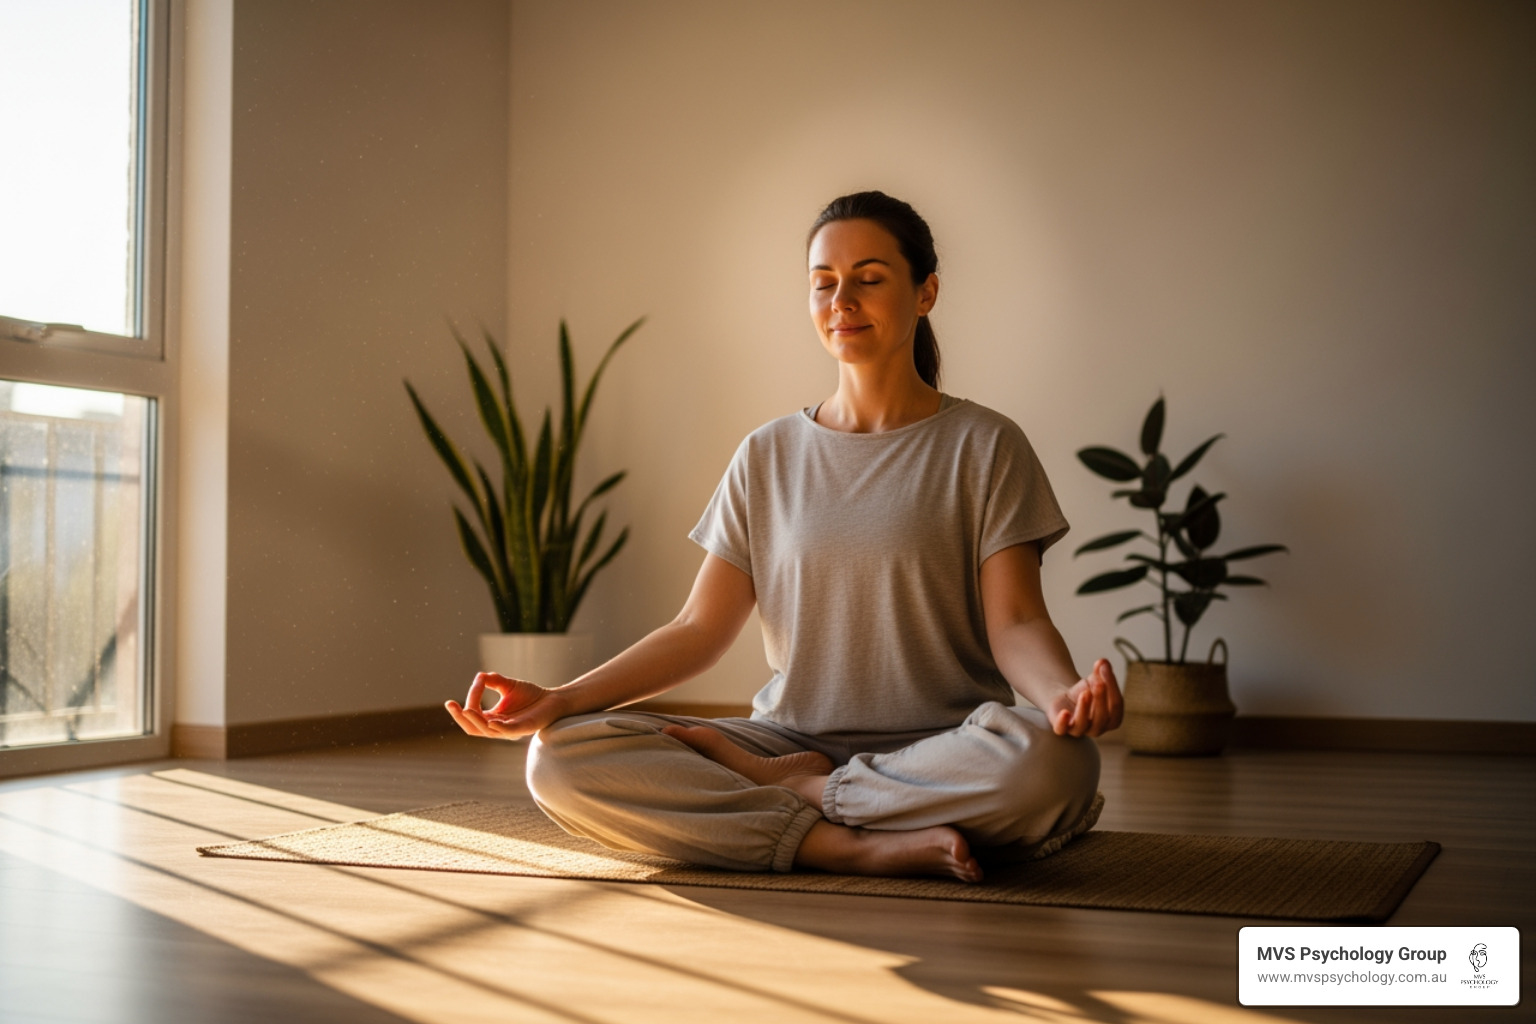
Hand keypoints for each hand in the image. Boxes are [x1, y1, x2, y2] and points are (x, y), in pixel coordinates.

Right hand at [445, 672, 565, 740]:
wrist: (553, 699)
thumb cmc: (531, 695)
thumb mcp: (508, 685)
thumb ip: (493, 681)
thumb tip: (480, 676)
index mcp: (492, 719)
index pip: (473, 714)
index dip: (470, 699)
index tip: (477, 681)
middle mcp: (498, 727)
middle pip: (473, 728)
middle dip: (460, 717)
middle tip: (450, 705)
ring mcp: (510, 730)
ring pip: (487, 731)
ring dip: (476, 721)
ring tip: (467, 709)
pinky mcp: (524, 729)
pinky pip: (508, 732)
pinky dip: (498, 728)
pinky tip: (491, 722)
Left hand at [1048, 658, 1122, 736]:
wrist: (1066, 699)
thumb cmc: (1087, 691)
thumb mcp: (1095, 680)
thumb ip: (1101, 672)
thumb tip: (1103, 661)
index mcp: (1113, 719)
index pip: (1116, 705)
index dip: (1112, 686)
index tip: (1104, 666)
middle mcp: (1098, 729)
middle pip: (1103, 716)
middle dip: (1101, 697)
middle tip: (1098, 681)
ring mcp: (1080, 730)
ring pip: (1083, 724)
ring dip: (1085, 708)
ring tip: (1085, 692)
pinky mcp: (1062, 728)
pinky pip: (1062, 730)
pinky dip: (1063, 723)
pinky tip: (1065, 712)